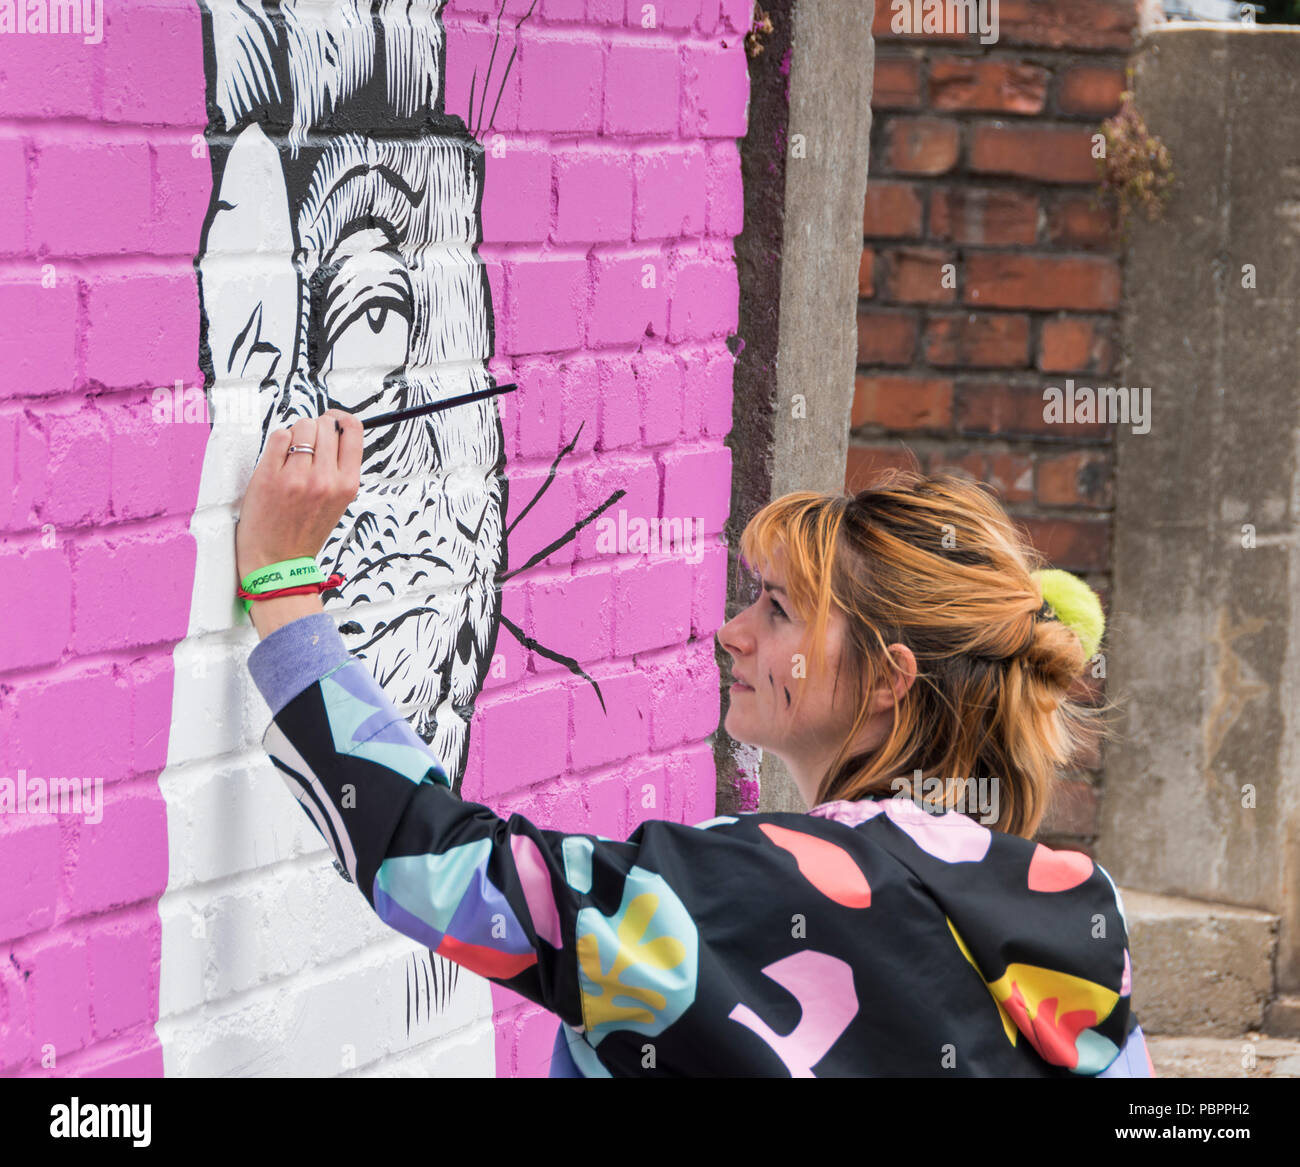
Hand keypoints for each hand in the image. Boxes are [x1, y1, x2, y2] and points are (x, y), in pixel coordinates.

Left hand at [235, 409, 363, 582]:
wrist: (276, 560)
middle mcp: (325, 480)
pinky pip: (278, 436)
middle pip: (326, 424)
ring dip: (296, 433)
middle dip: (316, 428)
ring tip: (292, 454)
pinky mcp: (270, 475)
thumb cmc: (303, 533)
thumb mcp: (337, 503)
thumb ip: (339, 470)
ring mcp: (297, 477)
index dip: (342, 419)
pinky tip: (278, 458)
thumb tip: (335, 433)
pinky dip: (278, 440)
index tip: (334, 419)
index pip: (353, 431)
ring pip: (302, 426)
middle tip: (308, 442)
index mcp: (347, 485)